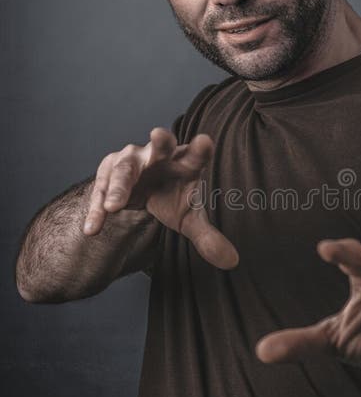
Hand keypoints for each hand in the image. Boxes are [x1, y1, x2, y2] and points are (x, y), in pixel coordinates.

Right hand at [83, 127, 238, 269]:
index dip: (200, 149)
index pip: (196, 155)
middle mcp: (158, 156)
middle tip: (158, 134)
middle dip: (160, 141)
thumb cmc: (171, 197)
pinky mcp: (108, 174)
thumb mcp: (188, 218)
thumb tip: (232, 262)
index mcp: (184, 162)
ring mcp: (131, 162)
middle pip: (159, 146)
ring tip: (114, 207)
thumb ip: (207, 236)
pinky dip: (96, 210)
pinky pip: (101, 192)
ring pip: (124, 169)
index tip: (205, 142)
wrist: (139, 193)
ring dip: (119, 186)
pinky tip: (93, 229)